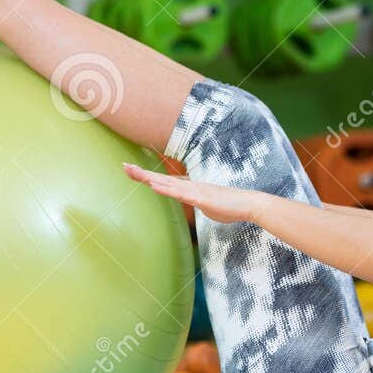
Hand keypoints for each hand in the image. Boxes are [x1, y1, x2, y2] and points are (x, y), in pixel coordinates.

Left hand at [124, 163, 264, 223]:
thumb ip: (198, 204)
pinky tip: (155, 186)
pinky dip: (166, 190)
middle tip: (123, 166)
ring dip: (150, 178)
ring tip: (133, 172)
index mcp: (190, 188)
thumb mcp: (208, 206)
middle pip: (161, 179)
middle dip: (142, 173)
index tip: (132, 171)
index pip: (164, 181)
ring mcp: (195, 191)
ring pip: (168, 184)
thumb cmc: (230, 206)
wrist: (248, 204)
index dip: (147, 176)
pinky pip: (181, 194)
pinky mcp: (201, 198)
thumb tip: (195, 204)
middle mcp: (190, 186)